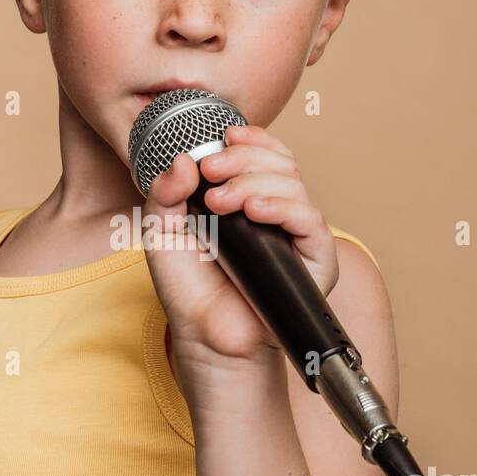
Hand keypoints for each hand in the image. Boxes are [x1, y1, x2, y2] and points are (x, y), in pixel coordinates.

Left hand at [141, 123, 339, 375]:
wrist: (205, 338)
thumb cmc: (189, 291)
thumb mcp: (161, 233)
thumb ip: (164, 193)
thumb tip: (184, 160)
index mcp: (246, 199)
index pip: (263, 154)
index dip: (250, 138)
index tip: (223, 137)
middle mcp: (275, 212)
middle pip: (279, 161)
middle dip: (243, 157)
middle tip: (211, 173)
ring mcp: (295, 235)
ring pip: (293, 183)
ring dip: (253, 180)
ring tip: (219, 202)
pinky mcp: (314, 260)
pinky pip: (310, 219)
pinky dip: (283, 207)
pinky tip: (255, 211)